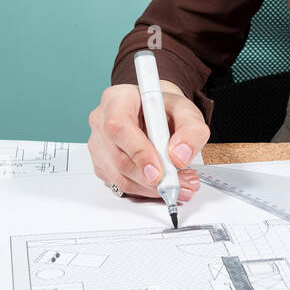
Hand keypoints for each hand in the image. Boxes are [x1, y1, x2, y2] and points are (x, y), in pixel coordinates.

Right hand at [88, 80, 207, 200]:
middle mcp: (101, 121)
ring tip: (180, 184)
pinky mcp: (102, 165)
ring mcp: (99, 145)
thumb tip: (179, 157)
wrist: (157, 114)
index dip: (138, 152)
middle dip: (151, 177)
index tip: (159, 171)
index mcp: (117, 99)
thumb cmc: (165, 110)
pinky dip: (145, 190)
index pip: (119, 127)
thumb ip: (191, 131)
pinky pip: (121, 184)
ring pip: (120, 176)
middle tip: (180, 183)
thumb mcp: (187, 112)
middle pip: (119, 158)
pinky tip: (164, 183)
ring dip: (151, 188)